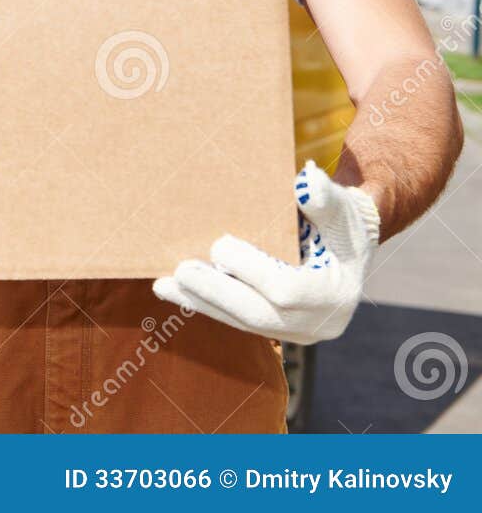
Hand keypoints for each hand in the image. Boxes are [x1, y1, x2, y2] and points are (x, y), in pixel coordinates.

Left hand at [152, 160, 380, 344]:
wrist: (348, 250)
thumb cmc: (342, 224)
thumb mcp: (342, 209)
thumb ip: (324, 198)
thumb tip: (307, 181)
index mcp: (335, 295)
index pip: (286, 290)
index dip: (250, 269)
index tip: (218, 244)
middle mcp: (316, 323)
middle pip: (258, 315)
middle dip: (215, 292)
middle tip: (179, 271)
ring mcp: (295, 331)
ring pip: (242, 322)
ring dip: (201, 302)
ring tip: (163, 284)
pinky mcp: (275, 329)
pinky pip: (237, 320)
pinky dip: (207, 304)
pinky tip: (175, 291)